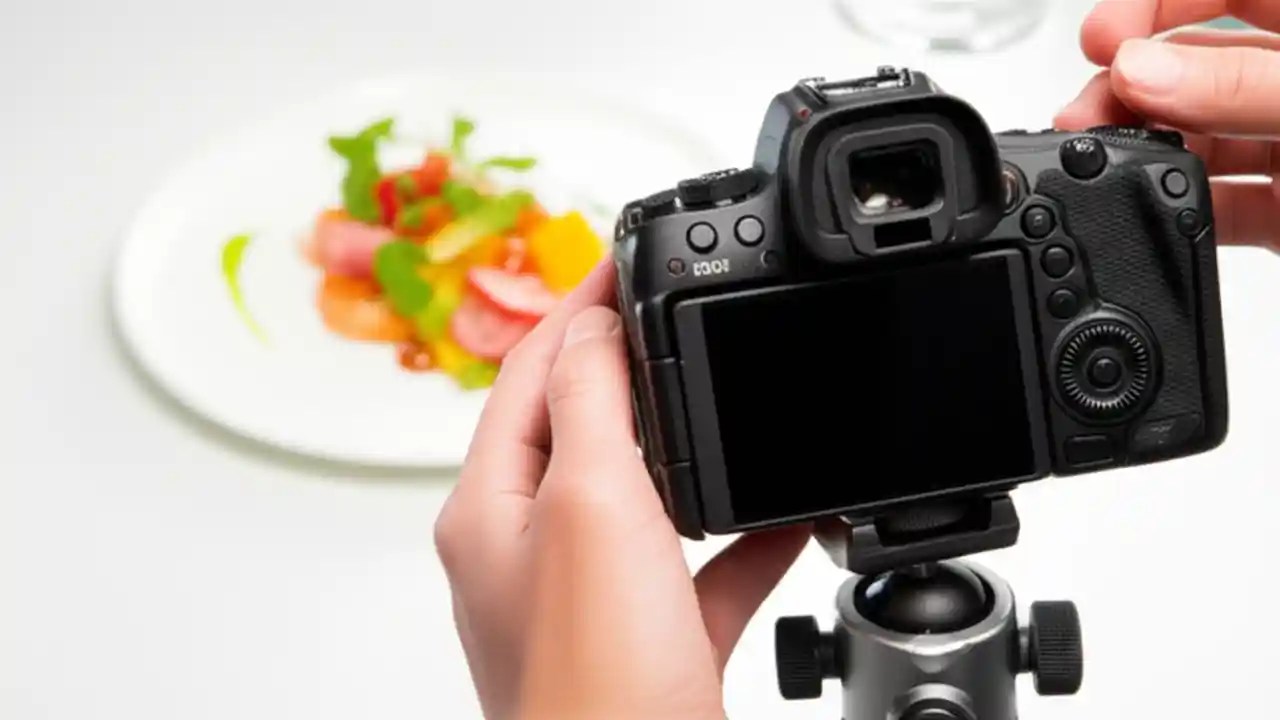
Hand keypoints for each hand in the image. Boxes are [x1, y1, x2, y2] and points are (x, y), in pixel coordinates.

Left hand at [434, 259, 810, 719]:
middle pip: (583, 426)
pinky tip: (793, 514)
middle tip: (680, 307)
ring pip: (646, 493)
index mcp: (492, 509)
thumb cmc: (595, 692)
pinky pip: (701, 565)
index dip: (575, 308)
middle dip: (635, 363)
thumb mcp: (593, 511)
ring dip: (692, 442)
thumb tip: (589, 326)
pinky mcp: (653, 640)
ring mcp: (592, 598)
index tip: (620, 255)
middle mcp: (531, 550)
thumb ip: (590, 408)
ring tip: (733, 389)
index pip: (529, 375)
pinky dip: (745, 532)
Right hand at [1054, 0, 1279, 253]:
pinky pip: (1222, 205)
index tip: (1099, 40)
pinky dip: (1178, 210)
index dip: (1150, 4)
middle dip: (1127, 86)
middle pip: (1194, 65)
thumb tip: (1137, 72)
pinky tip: (1152, 215)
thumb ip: (1235, 87)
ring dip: (1140, 150)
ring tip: (1099, 165)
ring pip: (1199, 135)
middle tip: (1084, 114)